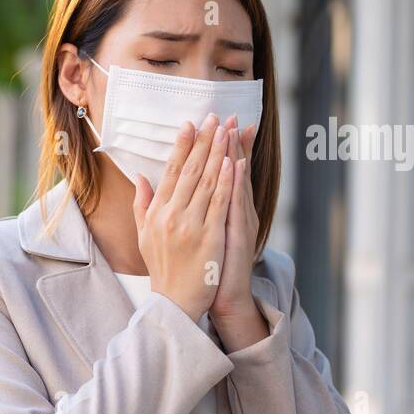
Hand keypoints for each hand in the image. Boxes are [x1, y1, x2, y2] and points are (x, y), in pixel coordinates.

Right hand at [131, 113, 233, 323]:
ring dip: (218, 152)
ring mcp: (190, 225)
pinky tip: (233, 161)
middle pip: (190, 170)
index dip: (182, 146)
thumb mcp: (145, 236)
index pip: (171, 172)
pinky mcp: (209, 236)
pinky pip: (219, 202)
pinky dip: (227, 180)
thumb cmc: (163, 269)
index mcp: (156, 213)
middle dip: (204, 141)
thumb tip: (142, 177)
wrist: (174, 302)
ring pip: (207, 181)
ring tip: (227, 129)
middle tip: (214, 117)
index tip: (190, 124)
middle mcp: (171, 215)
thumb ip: (142, 205)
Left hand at [211, 123, 268, 349]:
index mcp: (222, 209)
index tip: (218, 122)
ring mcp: (238, 222)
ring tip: (232, 130)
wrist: (221, 296)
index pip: (219, 172)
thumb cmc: (209, 266)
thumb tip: (175, 183)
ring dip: (234, 154)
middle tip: (229, 116)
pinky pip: (235, 206)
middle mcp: (234, 212)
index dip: (219, 148)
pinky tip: (235, 165)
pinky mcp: (237, 235)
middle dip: (228, 143)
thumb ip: (190, 206)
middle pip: (230, 171)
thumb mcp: (200, 232)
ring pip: (235, 182)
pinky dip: (235, 185)